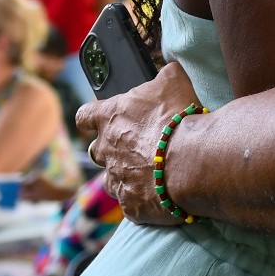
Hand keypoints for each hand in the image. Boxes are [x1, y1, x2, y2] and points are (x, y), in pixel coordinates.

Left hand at [78, 62, 200, 225]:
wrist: (190, 161)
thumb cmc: (177, 117)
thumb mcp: (173, 81)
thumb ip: (165, 74)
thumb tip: (169, 69)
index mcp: (110, 118)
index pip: (84, 116)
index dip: (91, 117)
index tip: (97, 119)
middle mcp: (106, 150)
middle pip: (97, 151)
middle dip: (112, 150)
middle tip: (137, 148)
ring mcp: (116, 180)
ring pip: (112, 179)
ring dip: (127, 175)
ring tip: (151, 173)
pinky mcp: (130, 206)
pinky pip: (133, 203)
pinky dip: (145, 199)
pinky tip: (162, 192)